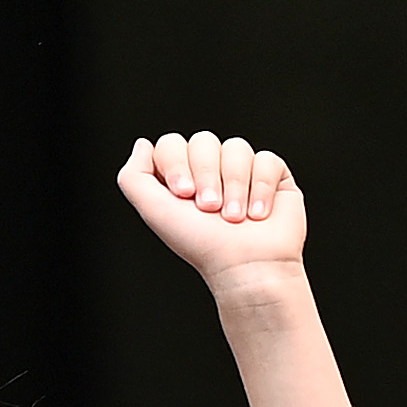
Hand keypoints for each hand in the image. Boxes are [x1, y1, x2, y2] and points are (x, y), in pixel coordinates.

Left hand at [116, 130, 307, 287]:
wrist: (246, 265)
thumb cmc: (202, 244)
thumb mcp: (153, 211)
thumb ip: (133, 176)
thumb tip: (143, 143)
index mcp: (181, 177)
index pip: (172, 144)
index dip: (176, 164)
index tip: (183, 194)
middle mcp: (211, 171)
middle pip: (203, 141)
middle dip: (206, 176)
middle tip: (210, 208)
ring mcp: (242, 171)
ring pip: (236, 147)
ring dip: (235, 186)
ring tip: (235, 217)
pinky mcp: (273, 175)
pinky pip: (266, 159)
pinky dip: (260, 188)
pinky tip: (257, 213)